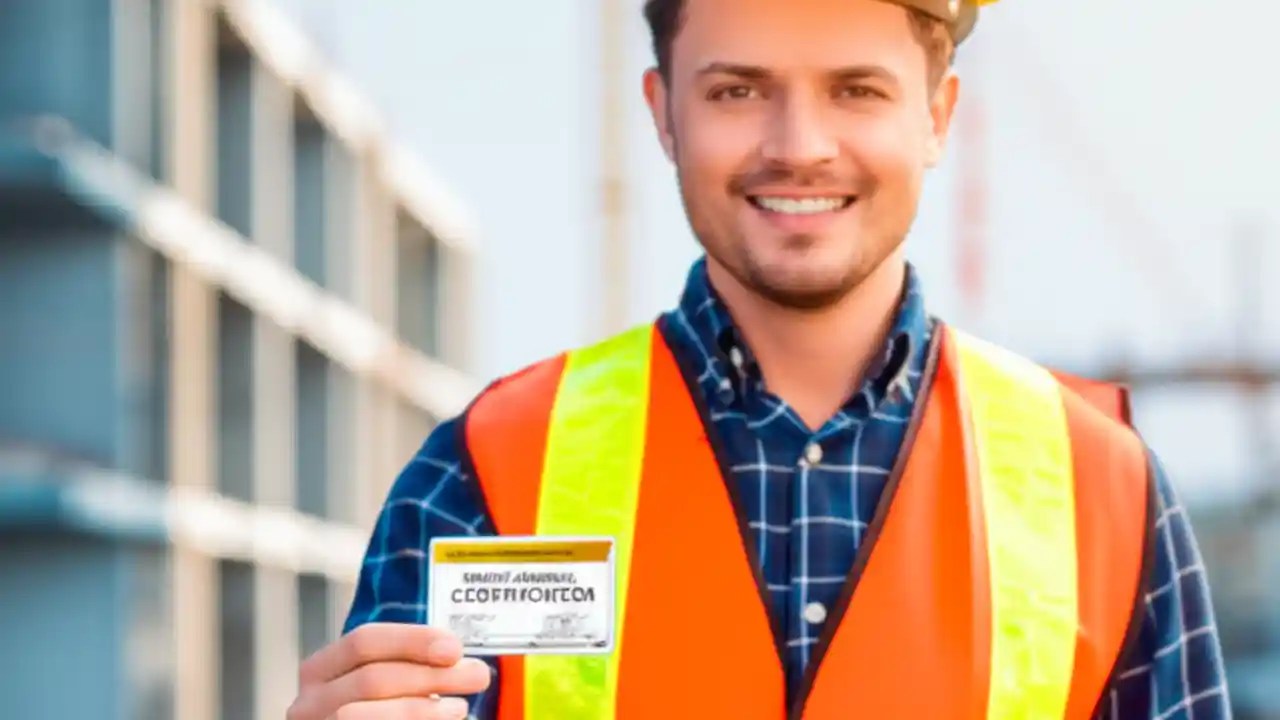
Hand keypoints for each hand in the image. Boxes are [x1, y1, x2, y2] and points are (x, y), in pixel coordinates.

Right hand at [287, 623, 491, 719]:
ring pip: (368, 714)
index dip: (412, 641)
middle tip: (477, 676)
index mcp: (320, 670)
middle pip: (373, 678)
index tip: (455, 648)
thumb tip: (458, 658)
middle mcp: (308, 702)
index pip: (364, 641)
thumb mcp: (380, 682)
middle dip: (431, 676)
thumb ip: (406, 666)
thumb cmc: (376, 708)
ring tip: (460, 707)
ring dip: (423, 709)